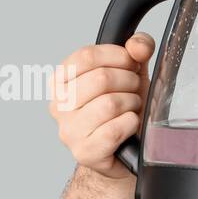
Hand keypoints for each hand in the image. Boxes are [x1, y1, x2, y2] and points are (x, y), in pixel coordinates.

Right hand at [49, 33, 154, 179]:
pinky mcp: (84, 152)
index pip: (86, 56)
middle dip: (129, 82)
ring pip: (109, 104)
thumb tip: (138, 45)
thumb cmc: (121, 112)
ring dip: (131, 104)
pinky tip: (130, 125)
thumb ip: (136, 51)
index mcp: (62, 81)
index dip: (118, 56)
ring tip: (132, 108)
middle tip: (134, 90)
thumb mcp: (130, 74)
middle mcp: (58, 105)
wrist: (123, 153)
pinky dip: (130, 124)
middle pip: (101, 79)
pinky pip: (113, 131)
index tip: (131, 64)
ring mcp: (69, 130)